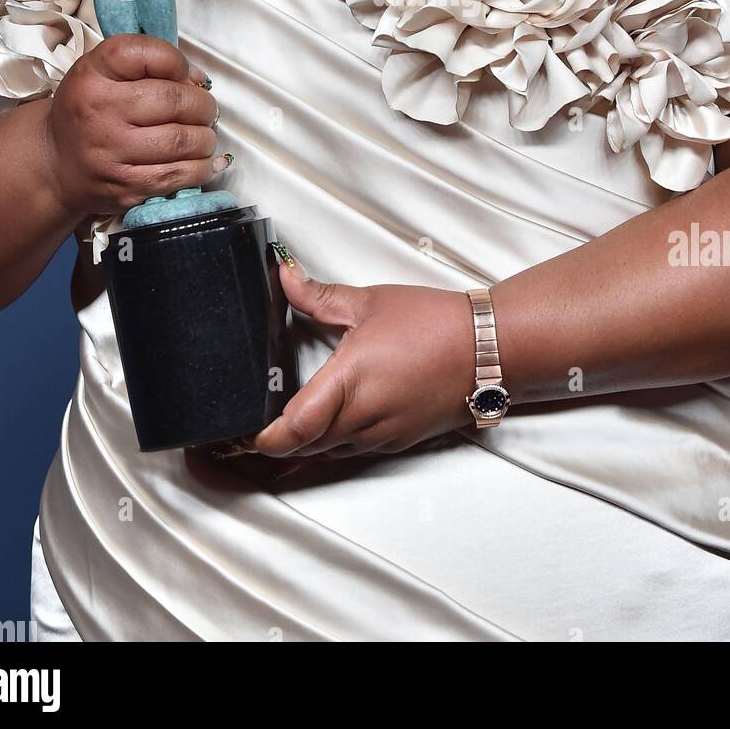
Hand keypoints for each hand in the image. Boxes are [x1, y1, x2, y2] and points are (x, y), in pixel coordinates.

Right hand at [42, 33, 223, 219]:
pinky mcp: (126, 188)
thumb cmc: (88, 111)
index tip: (184, 75)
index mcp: (91, 78)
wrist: (56, 164)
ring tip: (202, 135)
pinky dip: (202, 167)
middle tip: (204, 109)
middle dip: (203, 105)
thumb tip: (198, 81)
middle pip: (174, 100)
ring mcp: (111, 155)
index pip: (144, 53)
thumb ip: (147, 63)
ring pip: (182, 141)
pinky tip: (203, 160)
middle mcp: (98, 114)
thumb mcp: (101, 73)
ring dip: (205, 137)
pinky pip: (179, 177)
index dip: (176, 61)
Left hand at [240, 250, 476, 461]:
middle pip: (303, 446)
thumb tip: (284, 276)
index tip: (239, 433)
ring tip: (280, 430)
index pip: (292, 427)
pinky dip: (332, 444)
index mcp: (350, 382)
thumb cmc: (435, 322)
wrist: (490, 348)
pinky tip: (326, 428)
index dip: (260, 438)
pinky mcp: (399, 440)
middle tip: (246, 432)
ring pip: (328, 452)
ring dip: (304, 444)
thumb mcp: (370, 301)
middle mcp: (363, 418)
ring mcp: (383, 435)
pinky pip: (353, 451)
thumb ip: (319, 295)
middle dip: (275, 443)